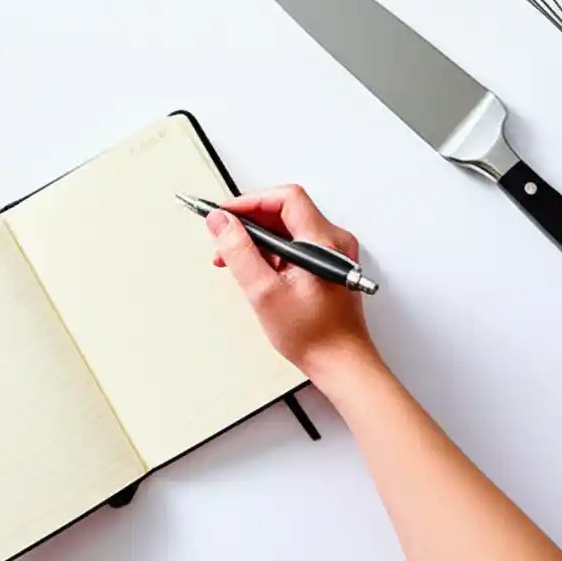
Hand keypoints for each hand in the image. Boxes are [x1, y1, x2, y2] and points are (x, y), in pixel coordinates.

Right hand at [207, 185, 378, 383]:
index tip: (224, 215)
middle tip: (223, 238)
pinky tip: (254, 271)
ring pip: (287, 228)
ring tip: (233, 260)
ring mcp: (331, 253)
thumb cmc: (314, 335)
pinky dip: (270, 252)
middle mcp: (332, 241)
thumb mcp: (264, 292)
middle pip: (284, 211)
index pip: (284, 198)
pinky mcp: (326, 265)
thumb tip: (220, 222)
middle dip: (248, 223)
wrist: (340, 363)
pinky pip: (293, 245)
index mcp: (322, 241)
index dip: (250, 202)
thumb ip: (238, 252)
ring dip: (256, 239)